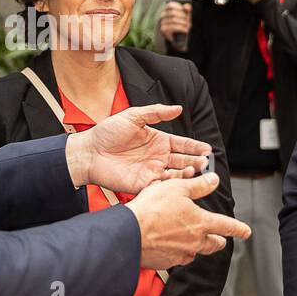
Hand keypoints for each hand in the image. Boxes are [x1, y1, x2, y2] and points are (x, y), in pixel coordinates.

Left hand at [66, 103, 212, 192]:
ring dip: (186, 174)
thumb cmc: (107, 132)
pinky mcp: (143, 184)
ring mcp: (151, 171)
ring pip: (175, 175)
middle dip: (196, 162)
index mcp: (159, 141)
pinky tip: (177, 182)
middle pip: (183, 160)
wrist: (89, 151)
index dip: (195, 147)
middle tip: (204, 163)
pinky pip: (161, 187)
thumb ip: (156, 112)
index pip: (183, 144)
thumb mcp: (132, 116)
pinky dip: (171, 186)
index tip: (207, 149)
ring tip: (194, 171)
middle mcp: (158, 157)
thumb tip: (178, 108)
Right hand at [124, 172, 249, 269]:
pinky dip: (177, 252)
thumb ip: (198, 185)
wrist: (129, 234)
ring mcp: (181, 254)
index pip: (227, 226)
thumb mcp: (176, 188)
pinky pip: (177, 258)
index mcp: (201, 223)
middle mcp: (194, 241)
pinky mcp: (166, 262)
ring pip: (196, 252)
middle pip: (214, 244)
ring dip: (196, 246)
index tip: (246, 231)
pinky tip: (168, 244)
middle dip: (218, 240)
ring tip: (189, 238)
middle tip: (218, 238)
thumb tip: (213, 180)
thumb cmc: (150, 210)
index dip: (239, 228)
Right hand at [159, 1, 191, 49]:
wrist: (178, 38)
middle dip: (183, 16)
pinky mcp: (163, 29)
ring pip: (173, 19)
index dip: (178, 6)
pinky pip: (173, 27)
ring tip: (188, 25)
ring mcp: (162, 22)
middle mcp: (163, 16)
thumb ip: (187, 10)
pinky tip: (186, 30)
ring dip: (183, 22)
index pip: (170, 5)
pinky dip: (181, 28)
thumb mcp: (186, 16)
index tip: (184, 10)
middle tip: (189, 20)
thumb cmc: (182, 24)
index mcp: (167, 10)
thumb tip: (187, 6)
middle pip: (173, 12)